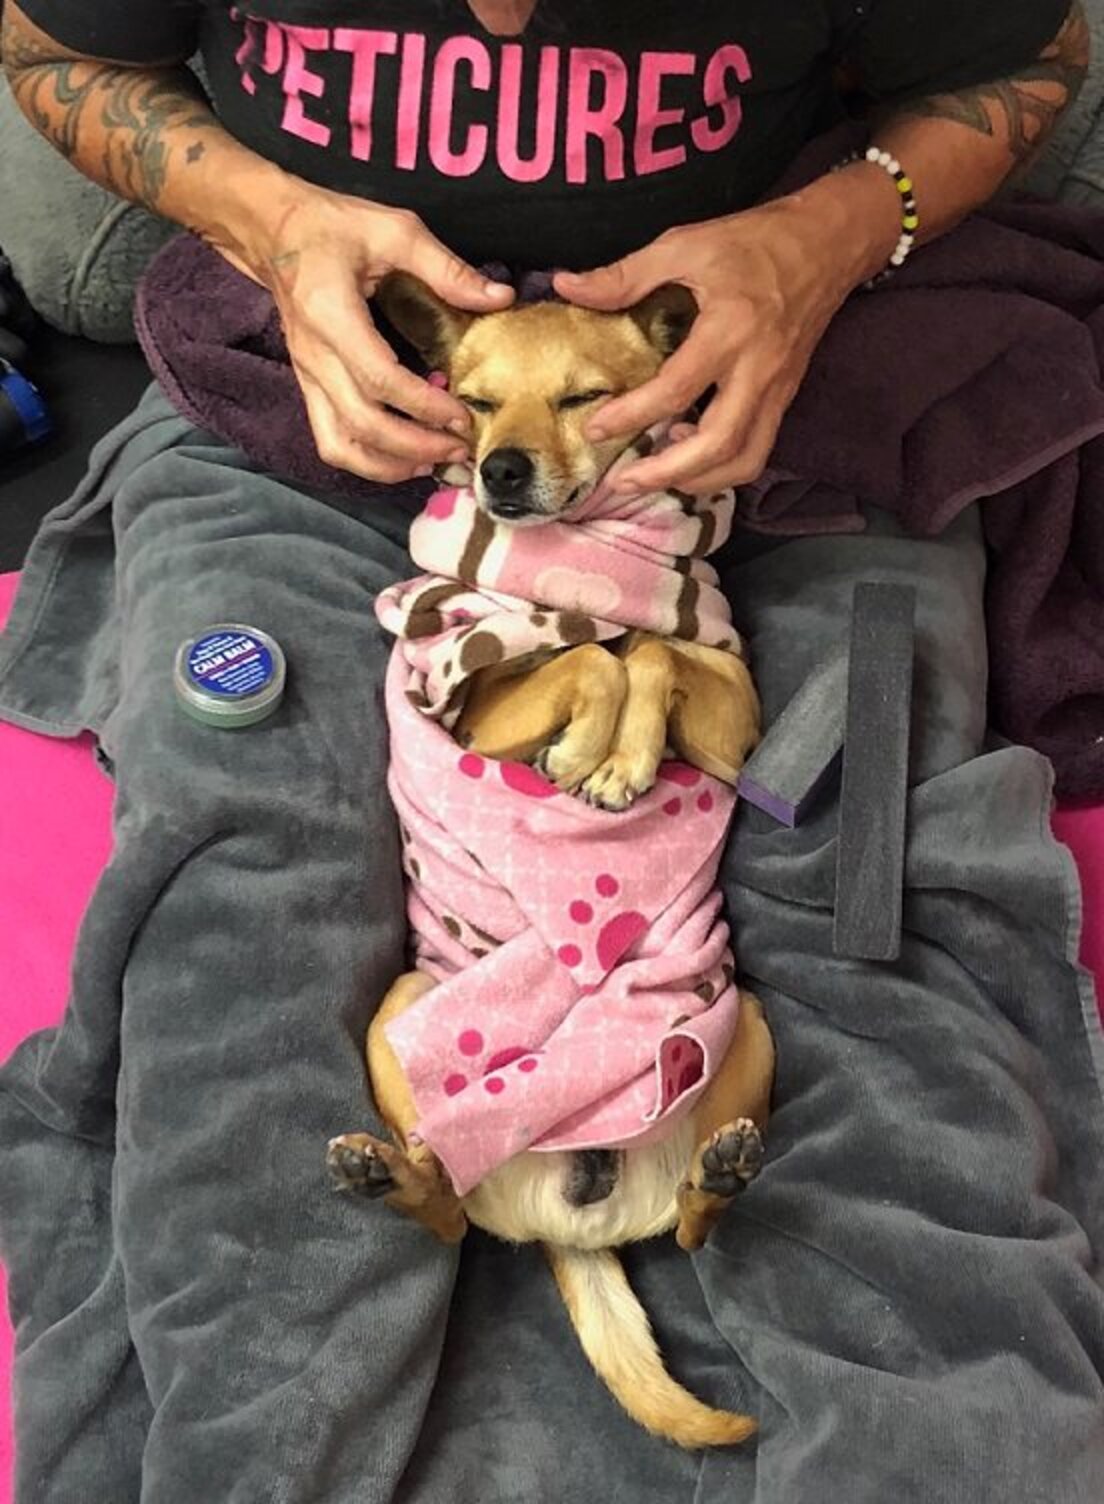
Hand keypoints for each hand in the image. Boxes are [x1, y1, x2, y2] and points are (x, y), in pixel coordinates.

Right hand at [226, 184, 513, 482]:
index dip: (424, 405)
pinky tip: (405, 459)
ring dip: (389, 466)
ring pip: (341, 446)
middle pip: (362, 423)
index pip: (379, 378)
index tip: (463, 415)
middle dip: (416, 445)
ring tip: (435, 462)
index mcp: (332, 315)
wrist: (272, 233)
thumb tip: (499, 297)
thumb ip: (446, 268)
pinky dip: (369, 461)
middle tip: (460, 449)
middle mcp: (314, 357)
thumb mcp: (393, 230)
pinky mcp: (308, 389)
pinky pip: (333, 442)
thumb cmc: (331, 227)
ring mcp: (307, 378)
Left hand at [553, 179, 894, 494]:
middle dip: (667, 474)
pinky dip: (722, 466)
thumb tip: (567, 286)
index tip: (595, 428)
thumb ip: (625, 275)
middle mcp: (757, 370)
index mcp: (729, 331)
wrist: (827, 243)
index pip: (675, 390)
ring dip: (699, 480)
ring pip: (745, 460)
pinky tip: (689, 454)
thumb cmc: (754, 242)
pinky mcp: (785, 398)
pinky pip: (757, 450)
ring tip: (656, 477)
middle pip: (717, 446)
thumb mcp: (686, 245)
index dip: (631, 416)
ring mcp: (777, 390)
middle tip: (624, 482)